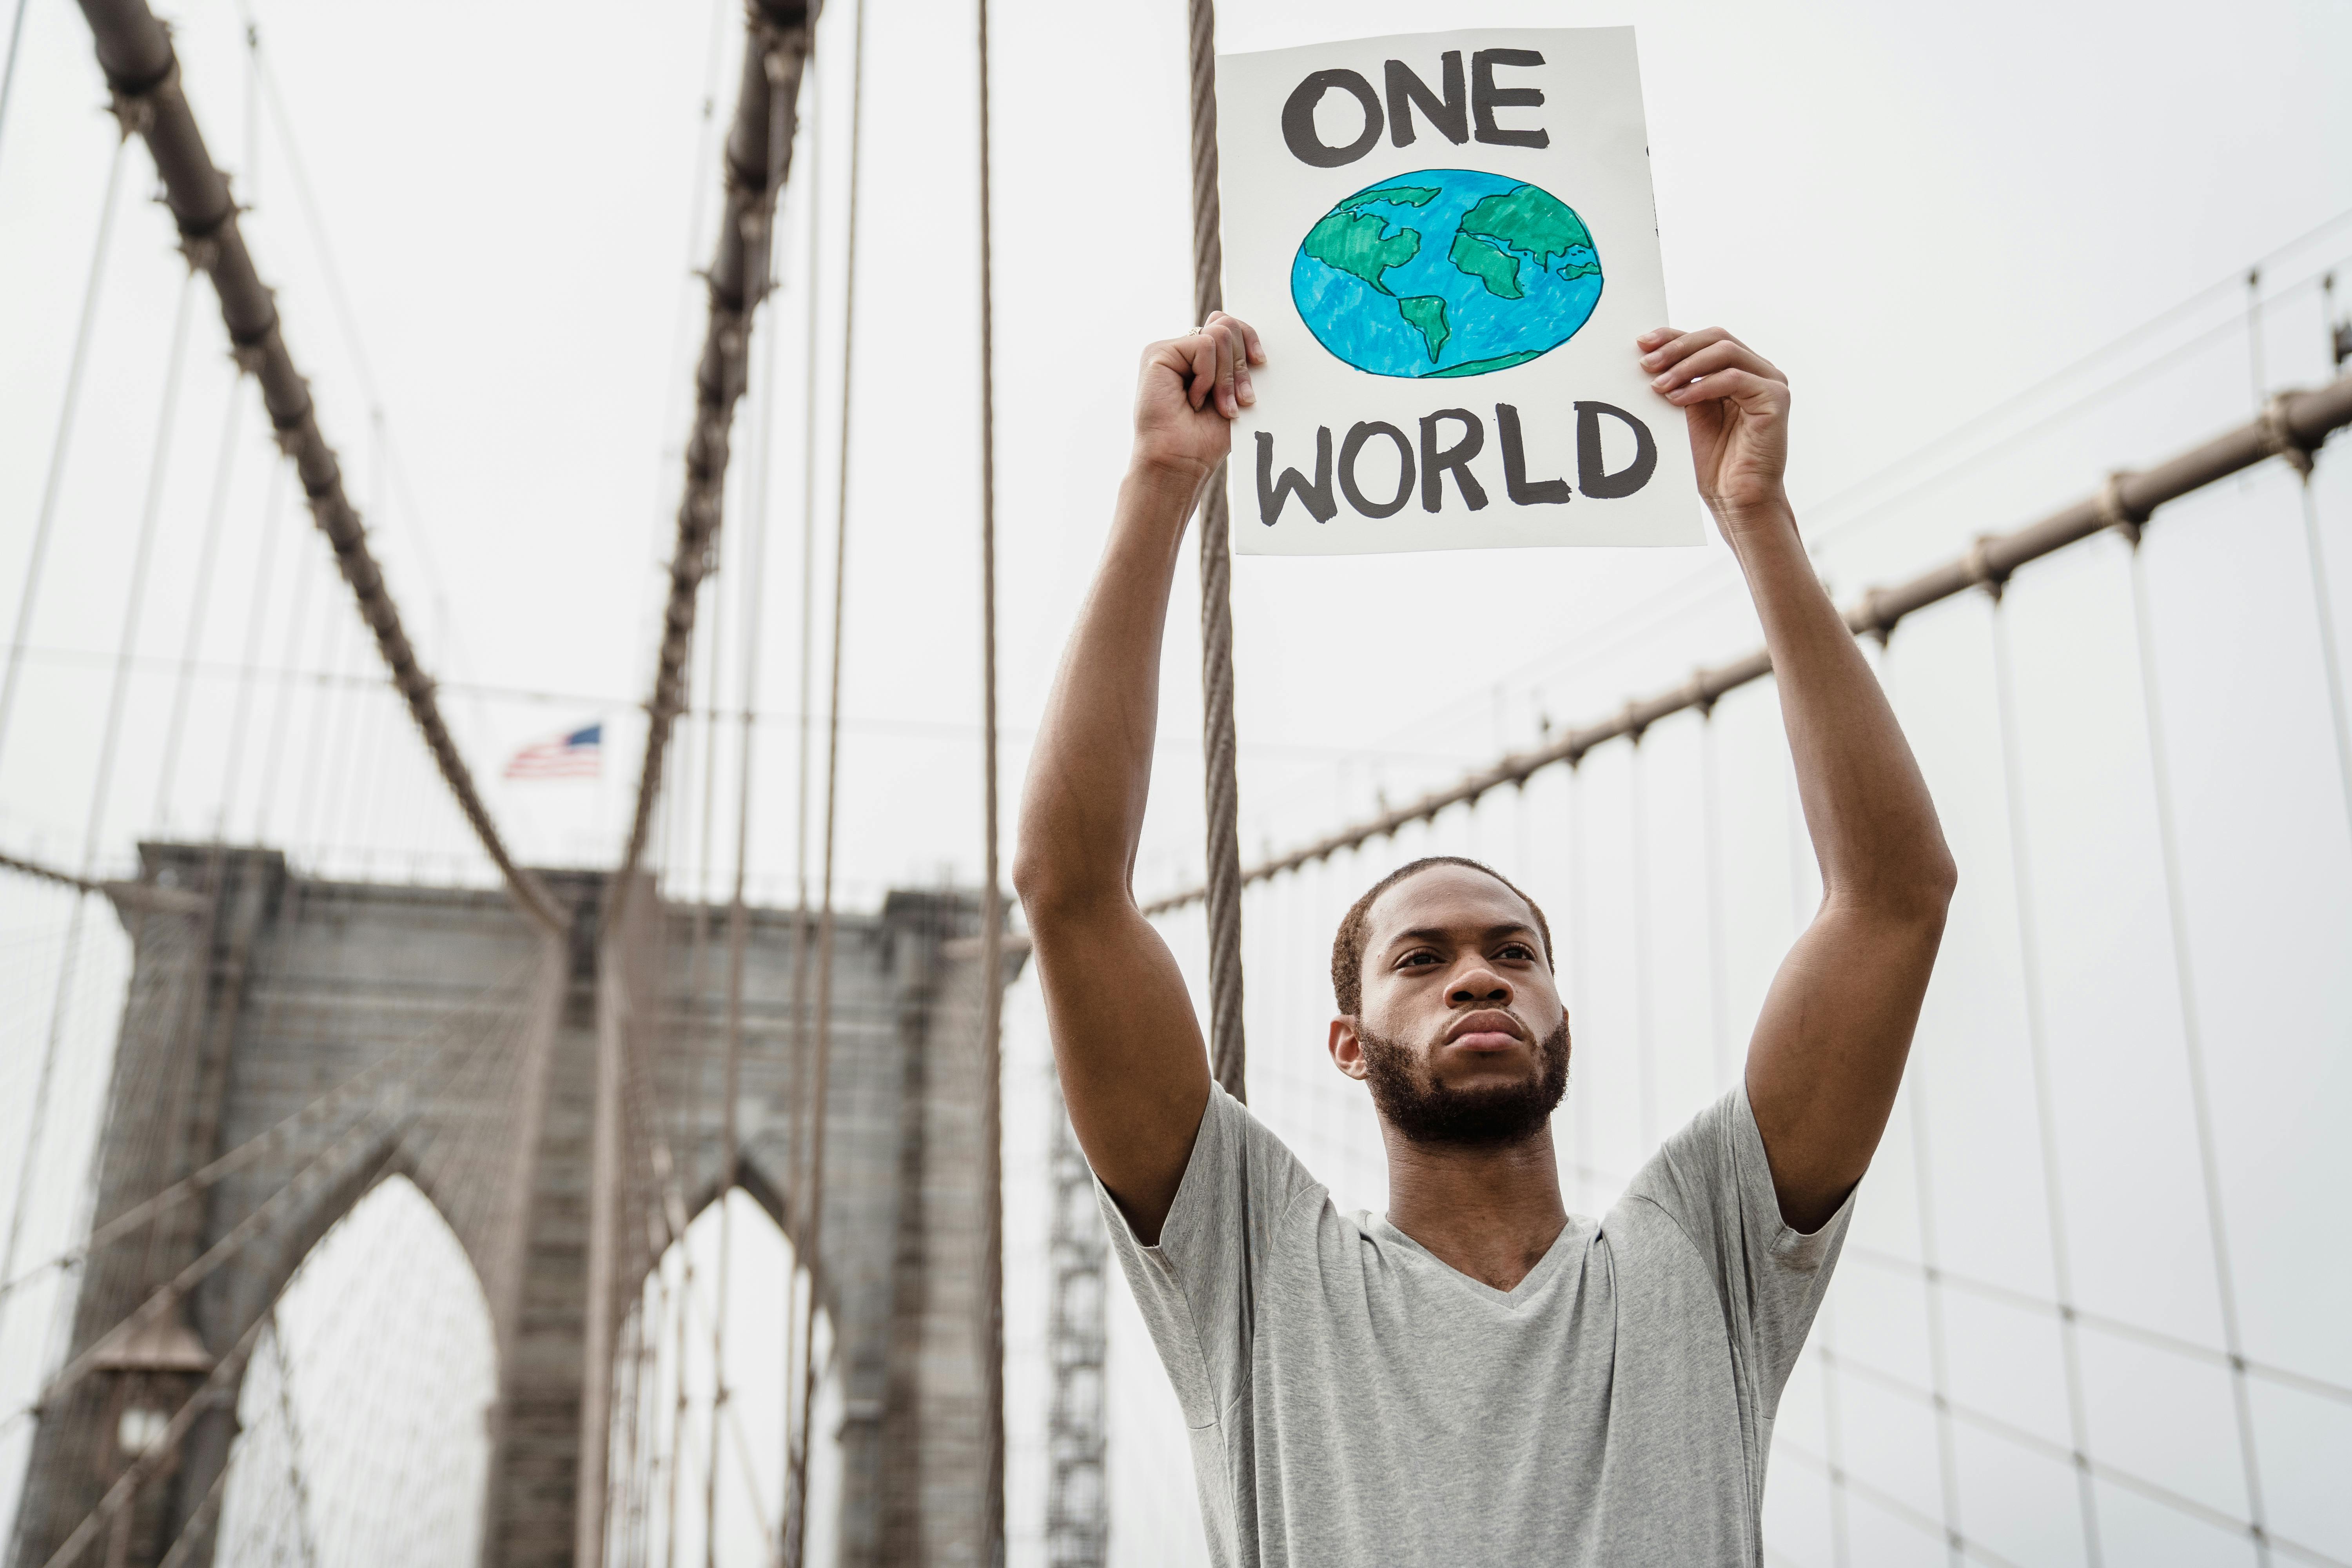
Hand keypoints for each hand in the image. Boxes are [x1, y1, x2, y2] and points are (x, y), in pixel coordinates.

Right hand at [1131, 313, 1264, 489]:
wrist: (1179, 461)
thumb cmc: (1203, 439)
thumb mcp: (1234, 396)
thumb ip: (1239, 364)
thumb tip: (1256, 344)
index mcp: (1199, 359)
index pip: (1228, 325)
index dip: (1249, 339)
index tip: (1261, 363)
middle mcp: (1183, 351)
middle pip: (1227, 325)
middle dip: (1241, 365)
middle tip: (1239, 401)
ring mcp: (1170, 350)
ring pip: (1219, 334)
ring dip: (1226, 377)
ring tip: (1215, 405)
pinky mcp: (1158, 353)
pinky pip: (1203, 345)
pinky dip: (1207, 376)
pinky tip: (1194, 399)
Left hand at [1638, 326, 1790, 532]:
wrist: (1734, 497)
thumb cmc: (1713, 461)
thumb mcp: (1688, 411)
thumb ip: (1680, 382)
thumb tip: (1648, 356)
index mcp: (1739, 369)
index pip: (1705, 340)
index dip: (1673, 337)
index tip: (1641, 343)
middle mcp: (1758, 370)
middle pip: (1716, 338)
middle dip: (1677, 347)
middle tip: (1647, 364)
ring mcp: (1770, 382)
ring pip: (1725, 352)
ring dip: (1686, 366)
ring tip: (1659, 385)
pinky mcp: (1775, 399)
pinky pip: (1734, 378)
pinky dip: (1702, 385)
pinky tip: (1678, 398)